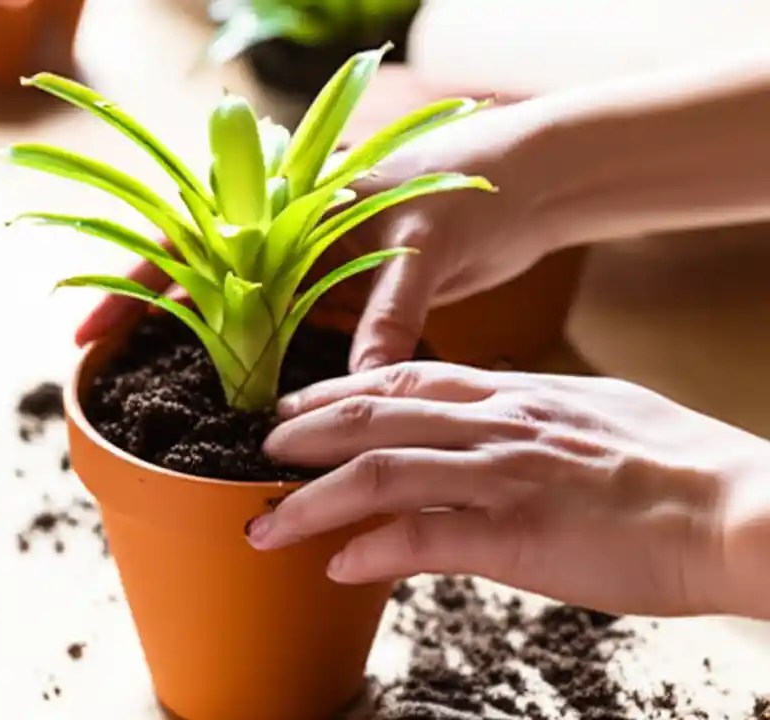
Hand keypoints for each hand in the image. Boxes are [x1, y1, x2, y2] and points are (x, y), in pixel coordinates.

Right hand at [74, 102, 572, 366]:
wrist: (532, 181)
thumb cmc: (478, 186)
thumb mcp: (428, 246)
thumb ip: (390, 315)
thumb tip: (359, 386)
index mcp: (292, 202)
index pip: (191, 238)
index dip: (134, 284)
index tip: (90, 334)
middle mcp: (289, 232)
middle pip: (196, 278)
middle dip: (147, 321)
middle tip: (106, 376)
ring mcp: (313, 264)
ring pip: (234, 309)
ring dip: (200, 346)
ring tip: (158, 392)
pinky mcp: (343, 292)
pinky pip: (284, 329)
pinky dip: (258, 359)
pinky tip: (239, 392)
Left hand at [245, 361, 769, 618]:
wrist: (740, 510)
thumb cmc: (681, 468)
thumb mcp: (594, 414)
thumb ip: (531, 417)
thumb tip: (492, 428)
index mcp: (517, 393)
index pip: (408, 376)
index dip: (342, 390)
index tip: (300, 405)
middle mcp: (499, 423)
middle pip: (375, 414)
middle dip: (306, 432)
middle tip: (260, 450)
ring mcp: (503, 475)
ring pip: (379, 471)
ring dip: (312, 500)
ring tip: (268, 520)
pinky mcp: (518, 534)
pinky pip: (422, 537)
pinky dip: (370, 550)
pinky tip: (337, 567)